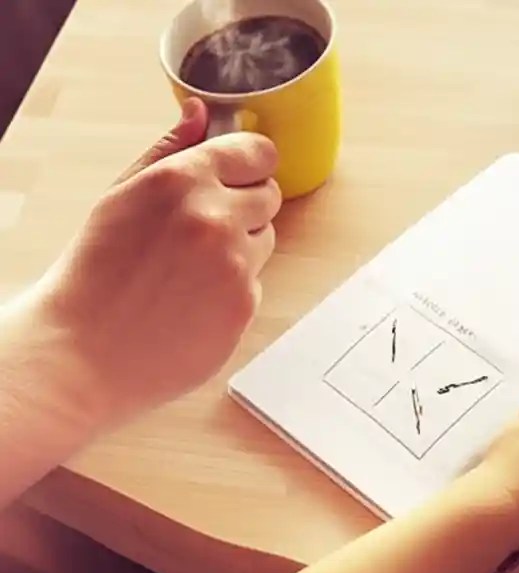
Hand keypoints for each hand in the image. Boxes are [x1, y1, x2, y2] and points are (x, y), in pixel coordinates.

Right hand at [25, 97, 281, 427]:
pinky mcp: (245, 304)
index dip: (249, 163)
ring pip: (266, 238)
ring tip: (188, 269)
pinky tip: (192, 300)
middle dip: (243, 206)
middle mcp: (216, 216)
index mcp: (183, 179)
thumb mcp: (122, 195)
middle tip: (198, 230)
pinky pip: (257, 282)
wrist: (83, 350)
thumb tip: (201, 111)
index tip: (238, 173)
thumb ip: (169, 149)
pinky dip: (232, 288)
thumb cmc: (94, 272)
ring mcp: (235, 262)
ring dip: (241, 247)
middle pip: (269, 194)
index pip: (258, 152)